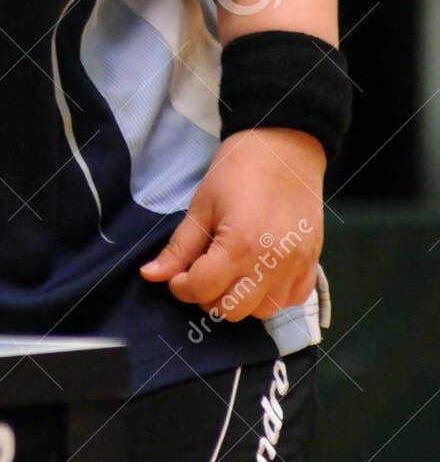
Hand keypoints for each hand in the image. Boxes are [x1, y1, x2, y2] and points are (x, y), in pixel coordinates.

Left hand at [139, 127, 324, 320]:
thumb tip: (149, 275)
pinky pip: (289, 302)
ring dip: (240, 300)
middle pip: (231, 309)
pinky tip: (257, 274)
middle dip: (208, 296)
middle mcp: (272, 264)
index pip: (202, 289)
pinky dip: (270, 296)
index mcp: (240, 246)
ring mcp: (297, 267)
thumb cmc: (238, 171)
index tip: (178, 274)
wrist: (285, 149)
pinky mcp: (312, 266)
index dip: (181, 286)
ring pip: (261, 312)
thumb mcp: (201, 205)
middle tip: (202, 272)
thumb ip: (179, 246)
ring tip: (230, 273)